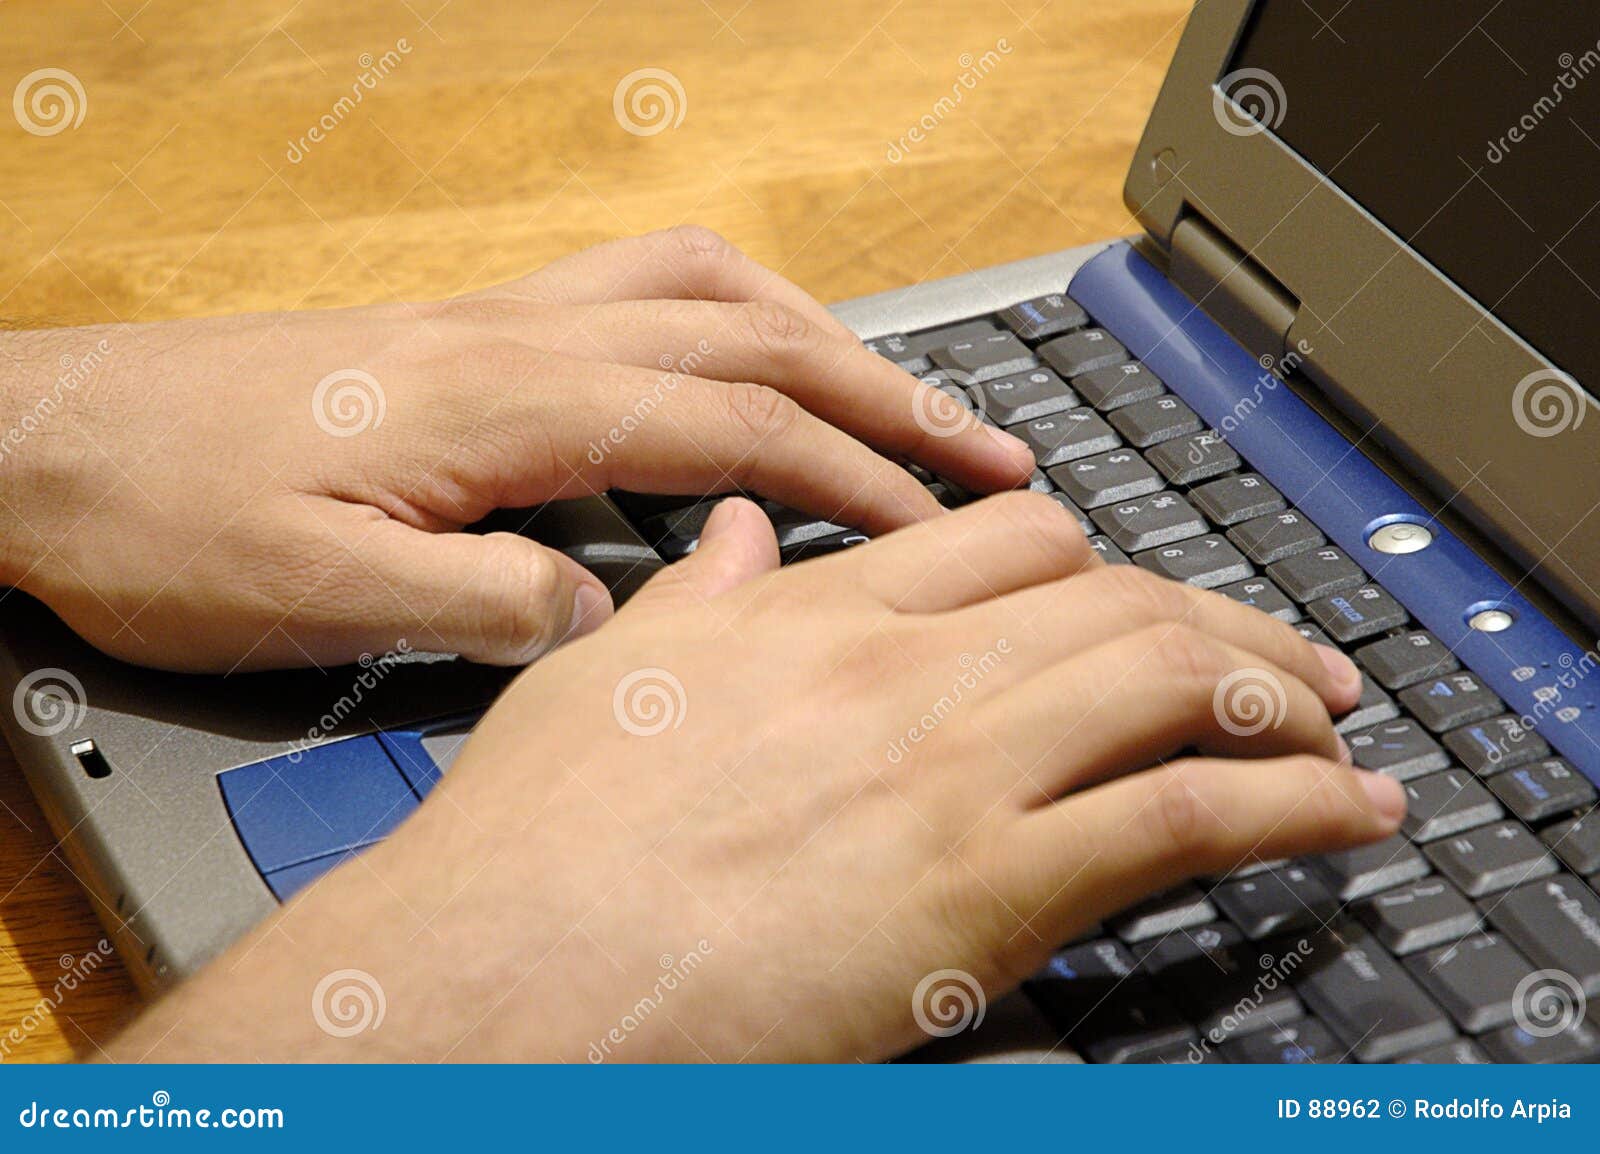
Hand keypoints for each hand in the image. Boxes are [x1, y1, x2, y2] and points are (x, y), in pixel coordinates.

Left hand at [0, 226, 1032, 670]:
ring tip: (908, 397)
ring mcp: (502, 319)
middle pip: (754, 336)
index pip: (734, 426)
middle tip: (992, 447)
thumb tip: (612, 612)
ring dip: (827, 336)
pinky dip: (736, 308)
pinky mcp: (475, 330)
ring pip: (710, 288)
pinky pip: (644, 283)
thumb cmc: (168, 512)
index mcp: (504, 402)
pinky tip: (756, 350)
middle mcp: (522, 336)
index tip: (945, 524)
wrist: (53, 436)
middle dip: (889, 394)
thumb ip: (481, 603)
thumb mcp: (314, 597)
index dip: (858, 476)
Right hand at [110, 493, 1403, 1062]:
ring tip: (1335, 724)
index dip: (1100, 561)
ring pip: (1173, 681)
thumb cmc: (531, 846)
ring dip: (1281, 697)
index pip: (1011, 542)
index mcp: (819, 619)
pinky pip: (1184, 813)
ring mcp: (955, 770)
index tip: (1138, 592)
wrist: (501, 970)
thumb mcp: (605, 684)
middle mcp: (904, 670)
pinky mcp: (990, 886)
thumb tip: (740, 541)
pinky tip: (1344, 812)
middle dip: (1227, 626)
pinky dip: (1292, 803)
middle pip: (1119, 601)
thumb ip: (693, 601)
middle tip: (1287, 661)